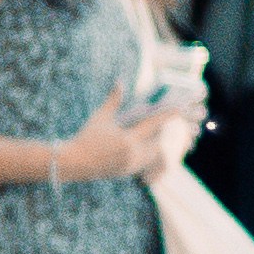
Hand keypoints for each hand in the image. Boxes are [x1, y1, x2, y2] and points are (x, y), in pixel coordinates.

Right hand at [83, 59, 204, 185]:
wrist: (74, 163)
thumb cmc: (86, 137)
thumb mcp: (100, 117)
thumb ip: (113, 100)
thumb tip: (120, 81)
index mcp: (127, 140)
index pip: (154, 125)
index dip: (168, 115)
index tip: (180, 108)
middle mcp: (133, 154)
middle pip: (158, 142)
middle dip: (162, 133)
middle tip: (163, 123)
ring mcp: (132, 165)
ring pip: (153, 154)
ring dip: (155, 144)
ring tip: (155, 135)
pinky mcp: (128, 172)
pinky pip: (145, 162)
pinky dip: (147, 154)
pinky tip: (144, 147)